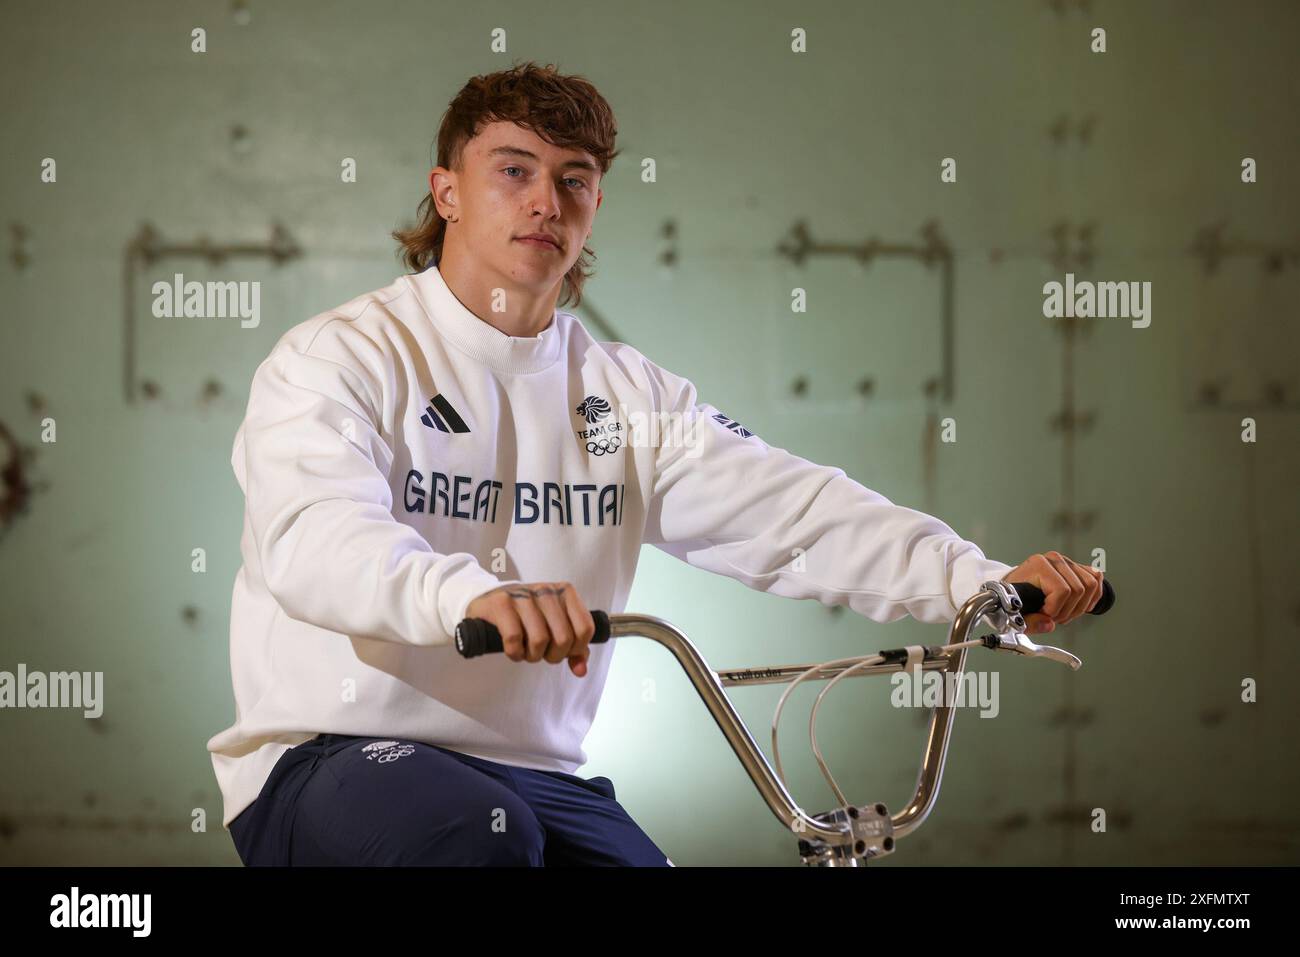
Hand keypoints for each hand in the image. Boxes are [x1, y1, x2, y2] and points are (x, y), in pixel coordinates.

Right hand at [465, 581, 595, 676]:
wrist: (489, 600)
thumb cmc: (527, 616)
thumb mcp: (555, 626)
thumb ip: (573, 647)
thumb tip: (581, 670)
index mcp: (566, 592)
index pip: (585, 628)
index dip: (576, 648)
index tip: (564, 651)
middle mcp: (547, 591)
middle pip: (563, 638)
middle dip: (553, 656)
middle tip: (542, 654)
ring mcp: (523, 595)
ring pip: (539, 640)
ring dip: (532, 656)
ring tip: (527, 651)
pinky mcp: (502, 604)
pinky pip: (514, 638)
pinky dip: (515, 653)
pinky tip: (513, 650)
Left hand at [1001, 552, 1104, 635]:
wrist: (1012, 588)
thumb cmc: (1014, 597)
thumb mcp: (1016, 613)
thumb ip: (1030, 622)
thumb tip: (1049, 624)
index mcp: (1039, 565)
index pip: (1062, 590)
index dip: (1055, 609)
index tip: (1044, 615)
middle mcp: (1054, 560)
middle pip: (1079, 590)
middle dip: (1068, 611)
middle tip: (1055, 617)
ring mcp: (1067, 562)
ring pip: (1091, 585)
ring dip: (1080, 606)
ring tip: (1064, 613)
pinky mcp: (1076, 567)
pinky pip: (1097, 578)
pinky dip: (1093, 596)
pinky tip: (1080, 605)